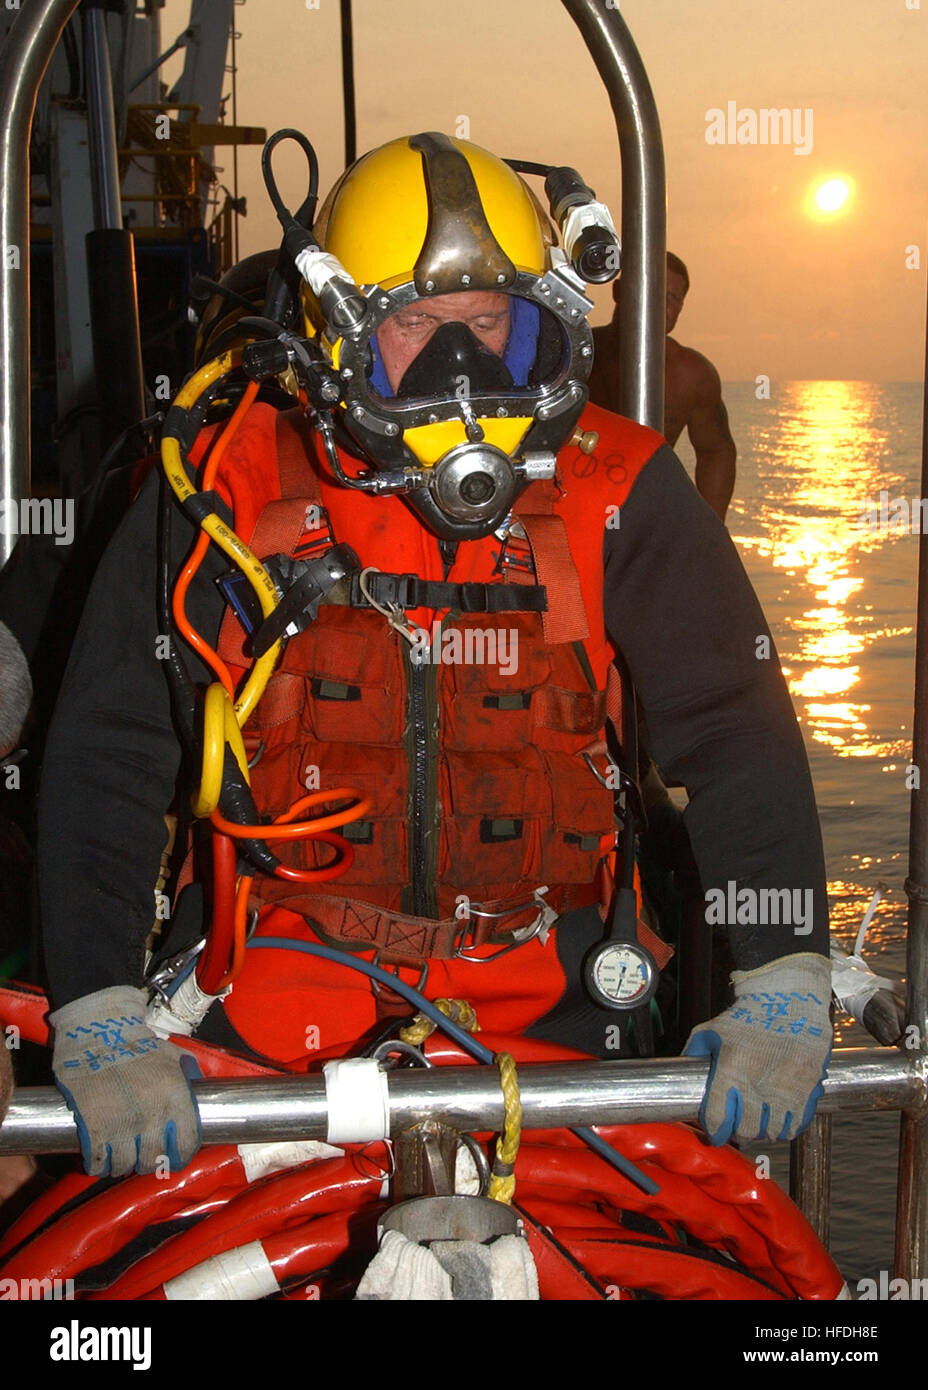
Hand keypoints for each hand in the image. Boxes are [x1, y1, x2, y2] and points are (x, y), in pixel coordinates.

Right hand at [50, 985, 201, 1176]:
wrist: (97, 1031)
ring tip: (120, 1157)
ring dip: (122, 1165)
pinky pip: (98, 1161)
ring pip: (125, 1165)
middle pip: (154, 1160)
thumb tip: (201, 1094)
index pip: (187, 1144)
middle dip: (149, 1163)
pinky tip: (100, 1159)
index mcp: (175, 1097)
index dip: (180, 1156)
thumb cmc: (135, 1044)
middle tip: (142, 1157)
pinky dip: (99, 1165)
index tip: (173, 1158)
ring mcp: (121, 1123)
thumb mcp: (173, 1056)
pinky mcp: (94, 1127)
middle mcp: (152, 1115)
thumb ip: (190, 1077)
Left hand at [684, 953, 831, 1144]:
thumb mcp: (711, 1030)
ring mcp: (787, 1088)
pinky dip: (786, 1126)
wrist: (788, 998)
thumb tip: (679, 1075)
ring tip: (758, 1120)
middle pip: (747, 1131)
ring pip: (773, 1131)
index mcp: (731, 1070)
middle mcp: (760, 1083)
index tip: (714, 1133)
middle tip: (736, 1127)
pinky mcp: (808, 1087)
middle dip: (738, 1132)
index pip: (718, 1118)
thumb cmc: (748, 1014)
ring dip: (763, 1131)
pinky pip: (797, 1123)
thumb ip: (693, 1054)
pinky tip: (778, 1116)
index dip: (714, 1131)